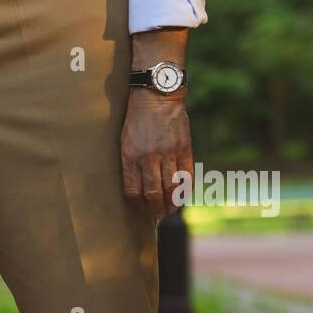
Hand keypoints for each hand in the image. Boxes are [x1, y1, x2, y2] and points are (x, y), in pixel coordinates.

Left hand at [121, 89, 192, 218]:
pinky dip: (185, 189)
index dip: (138, 206)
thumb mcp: (125, 142)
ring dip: (171, 203)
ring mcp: (168, 152)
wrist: (156, 96)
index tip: (141, 211)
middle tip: (158, 215)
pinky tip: (183, 195)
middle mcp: (149, 157)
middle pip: (154, 194)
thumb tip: (138, 189)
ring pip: (171, 187)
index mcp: (130, 157)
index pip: (133, 192)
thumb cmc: (137, 121)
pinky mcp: (184, 147)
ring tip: (170, 209)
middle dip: (156, 209)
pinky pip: (187, 175)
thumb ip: (131, 164)